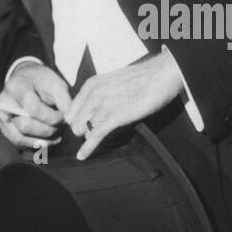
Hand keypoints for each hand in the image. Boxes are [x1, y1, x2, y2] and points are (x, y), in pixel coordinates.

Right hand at [0, 63, 71, 150]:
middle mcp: (4, 103)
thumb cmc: (42, 81)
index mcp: (16, 87)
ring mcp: (2, 117)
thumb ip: (64, 100)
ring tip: (58, 136)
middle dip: (47, 130)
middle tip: (61, 127)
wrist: (26, 79)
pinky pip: (18, 143)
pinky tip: (49, 140)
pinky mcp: (5, 129)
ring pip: (20, 138)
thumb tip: (68, 119)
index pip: (32, 108)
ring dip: (42, 141)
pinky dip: (35, 145)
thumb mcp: (56, 83)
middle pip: (24, 126)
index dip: (51, 117)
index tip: (63, 116)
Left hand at [66, 53, 182, 160]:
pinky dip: (88, 148)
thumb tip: (96, 112)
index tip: (81, 127)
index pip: (71, 110)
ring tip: (97, 140)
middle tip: (93, 133)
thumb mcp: (113, 82)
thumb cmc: (143, 79)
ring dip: (90, 137)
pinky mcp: (115, 117)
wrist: (161, 74)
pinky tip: (83, 156)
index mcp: (92, 85)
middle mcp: (94, 94)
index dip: (75, 121)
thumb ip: (101, 95)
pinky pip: (95, 136)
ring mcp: (103, 105)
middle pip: (74, 122)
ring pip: (84, 130)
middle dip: (82, 130)